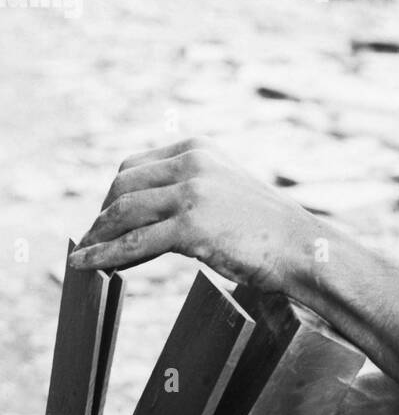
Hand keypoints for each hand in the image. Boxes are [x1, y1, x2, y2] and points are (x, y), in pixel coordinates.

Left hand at [70, 137, 318, 290]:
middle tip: (91, 240)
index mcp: (198, 148)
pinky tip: (86, 266)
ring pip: (124, 213)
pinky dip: (103, 256)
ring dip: (97, 236)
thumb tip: (146, 212)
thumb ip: (189, 188)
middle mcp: (192, 163)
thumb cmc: (266, 227)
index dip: (114, 195)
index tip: (104, 218)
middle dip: (102, 215)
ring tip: (83, 256)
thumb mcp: (224, 190)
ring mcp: (192, 193)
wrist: (301, 246)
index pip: (136, 166)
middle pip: (122, 185)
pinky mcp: (192, 227)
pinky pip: (134, 243)